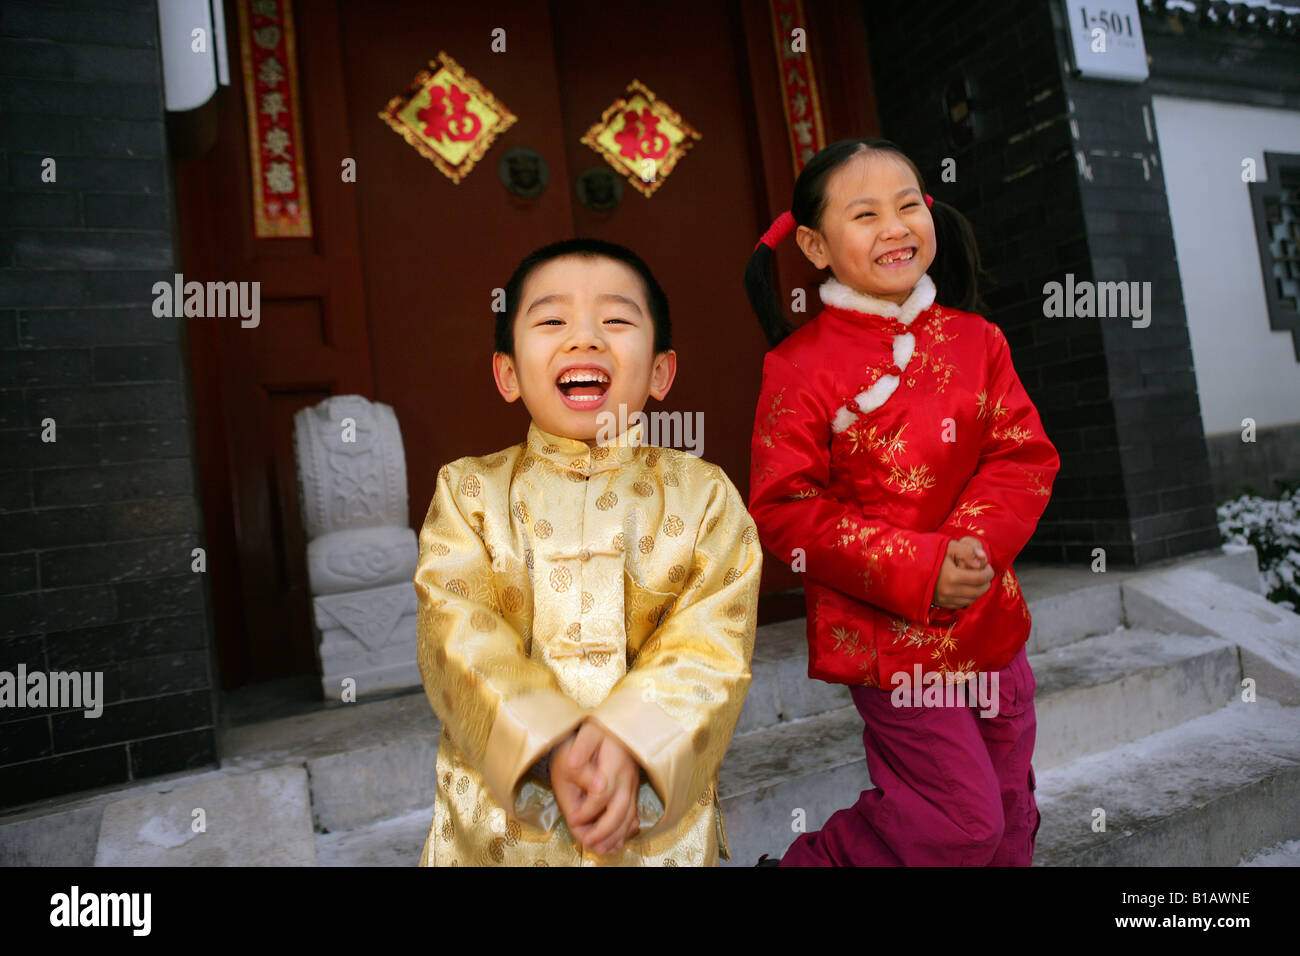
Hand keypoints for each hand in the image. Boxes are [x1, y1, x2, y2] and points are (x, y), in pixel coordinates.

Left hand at [557, 720, 641, 854]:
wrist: (618, 728)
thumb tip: (573, 764)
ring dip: (615, 836)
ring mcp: (632, 786)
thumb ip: (582, 748)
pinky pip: (632, 815)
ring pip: (628, 816)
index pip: (602, 792)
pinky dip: (624, 832)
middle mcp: (627, 777)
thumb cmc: (600, 731)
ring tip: (599, 849)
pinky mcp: (632, 792)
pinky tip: (613, 844)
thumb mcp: (588, 733)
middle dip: (604, 830)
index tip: (572, 817)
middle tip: (587, 842)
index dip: (587, 809)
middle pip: (620, 809)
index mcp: (615, 763)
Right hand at [932, 537, 992, 608]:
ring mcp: (944, 599)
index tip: (988, 566)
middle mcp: (948, 591)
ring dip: (979, 590)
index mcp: (952, 576)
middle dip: (986, 582)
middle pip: (978, 591)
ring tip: (977, 579)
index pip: (980, 578)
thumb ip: (967, 551)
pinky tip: (967, 587)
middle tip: (985, 572)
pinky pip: (961, 604)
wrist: (908, 565)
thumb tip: (982, 559)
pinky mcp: (940, 603)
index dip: (988, 572)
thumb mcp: (948, 546)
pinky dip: (968, 597)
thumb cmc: (930, 553)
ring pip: (971, 599)